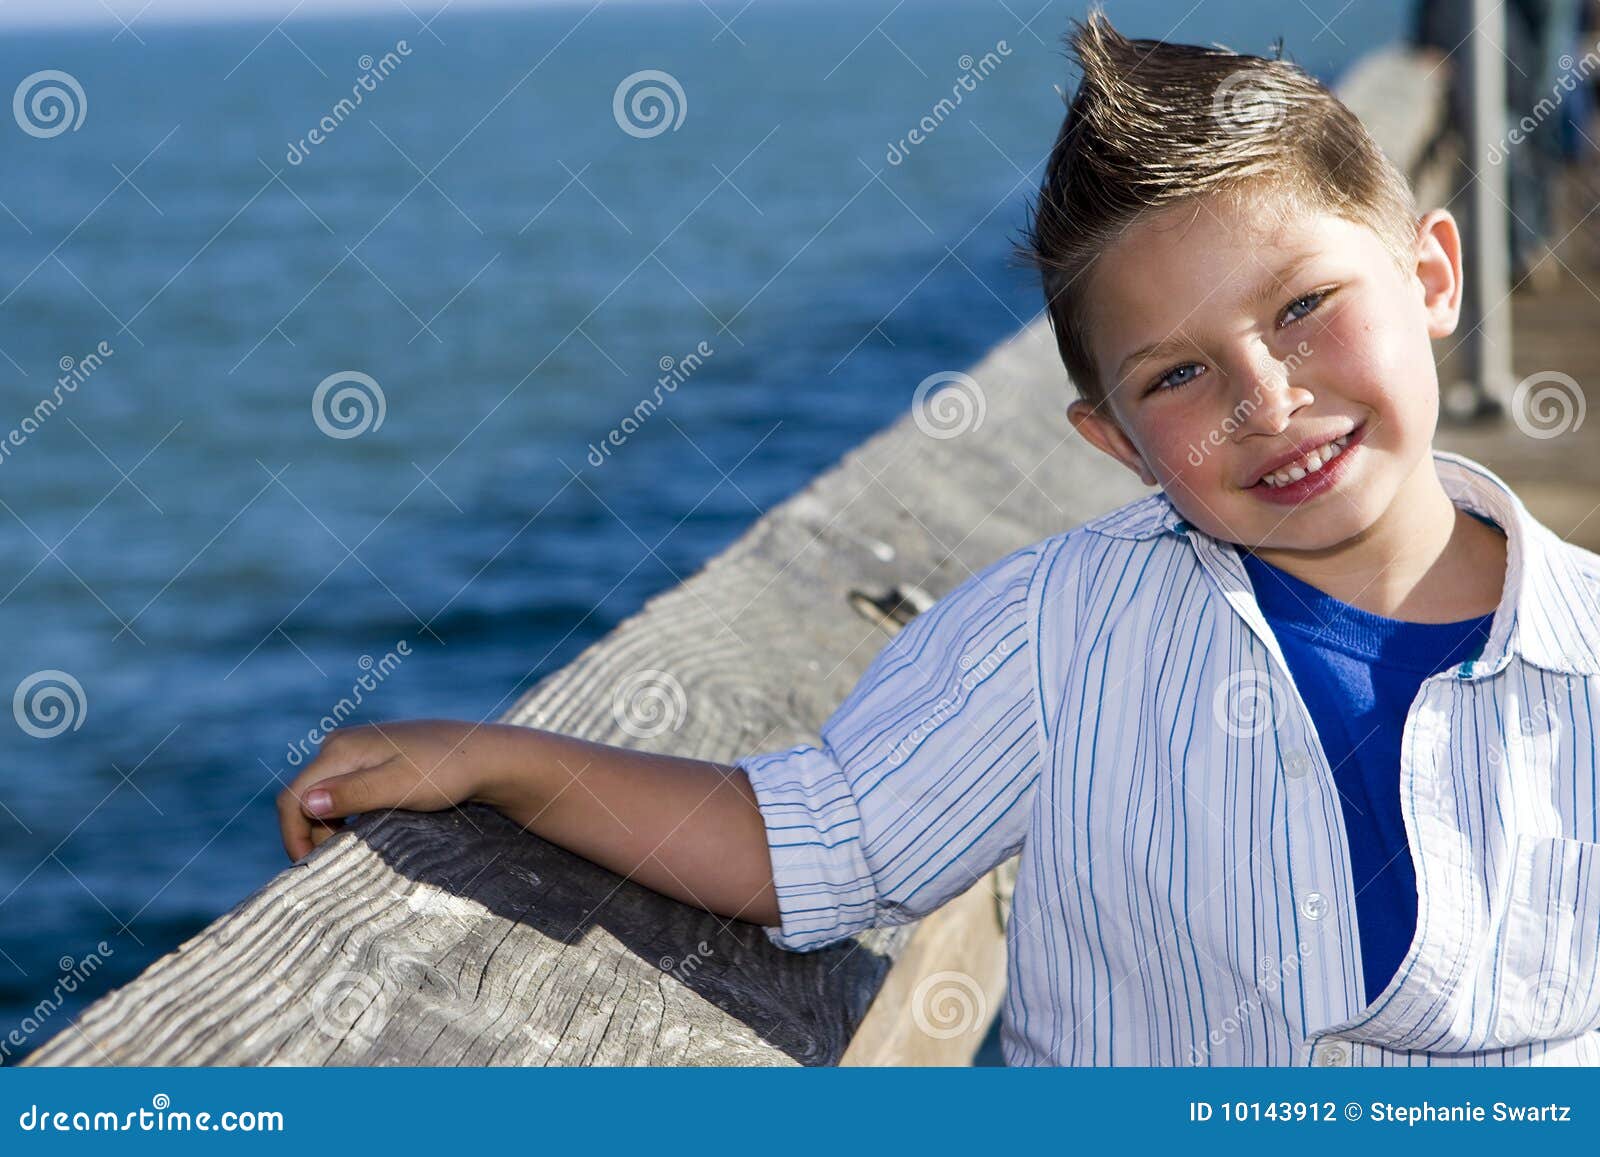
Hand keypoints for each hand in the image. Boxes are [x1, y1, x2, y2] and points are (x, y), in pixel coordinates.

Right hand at [276, 718, 508, 860]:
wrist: (486, 755)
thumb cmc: (447, 772)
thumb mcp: (399, 787)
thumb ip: (353, 794)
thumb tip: (307, 802)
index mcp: (341, 749)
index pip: (293, 797)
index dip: (293, 837)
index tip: (308, 870)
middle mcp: (342, 743)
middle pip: (306, 796)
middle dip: (314, 833)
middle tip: (341, 861)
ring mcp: (358, 748)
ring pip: (325, 795)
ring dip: (332, 825)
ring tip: (358, 847)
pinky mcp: (374, 756)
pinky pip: (345, 789)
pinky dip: (348, 814)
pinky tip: (370, 827)